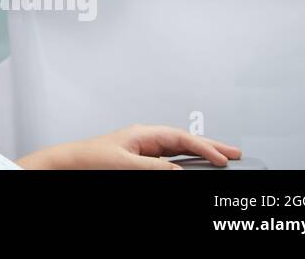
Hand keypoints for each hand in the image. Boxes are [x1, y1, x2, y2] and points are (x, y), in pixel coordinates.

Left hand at [17, 125, 242, 169]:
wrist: (69, 163)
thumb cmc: (89, 158)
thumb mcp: (125, 163)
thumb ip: (154, 166)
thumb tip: (179, 170)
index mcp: (143, 133)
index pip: (181, 138)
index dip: (205, 148)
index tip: (223, 159)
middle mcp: (145, 139)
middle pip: (184, 141)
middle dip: (211, 146)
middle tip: (235, 153)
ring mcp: (143, 150)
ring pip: (179, 151)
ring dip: (200, 155)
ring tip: (221, 159)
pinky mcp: (139, 160)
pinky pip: (169, 160)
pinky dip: (186, 163)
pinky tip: (194, 168)